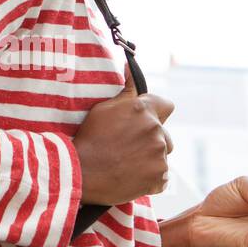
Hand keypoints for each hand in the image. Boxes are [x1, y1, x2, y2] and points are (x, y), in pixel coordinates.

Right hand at [73, 62, 174, 204]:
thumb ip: (126, 91)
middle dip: (152, 140)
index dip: (157, 113)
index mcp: (144, 110)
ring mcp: (159, 155)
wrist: (81, 172)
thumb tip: (131, 67)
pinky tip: (131, 177)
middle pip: (164, 135)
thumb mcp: (104, 108)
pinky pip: (161, 178)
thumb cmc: (90, 139)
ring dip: (151, 160)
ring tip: (128, 164)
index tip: (147, 121)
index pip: (167, 105)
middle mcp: (156, 130)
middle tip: (129, 148)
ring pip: (162, 156)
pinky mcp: (158, 177)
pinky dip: (150, 179)